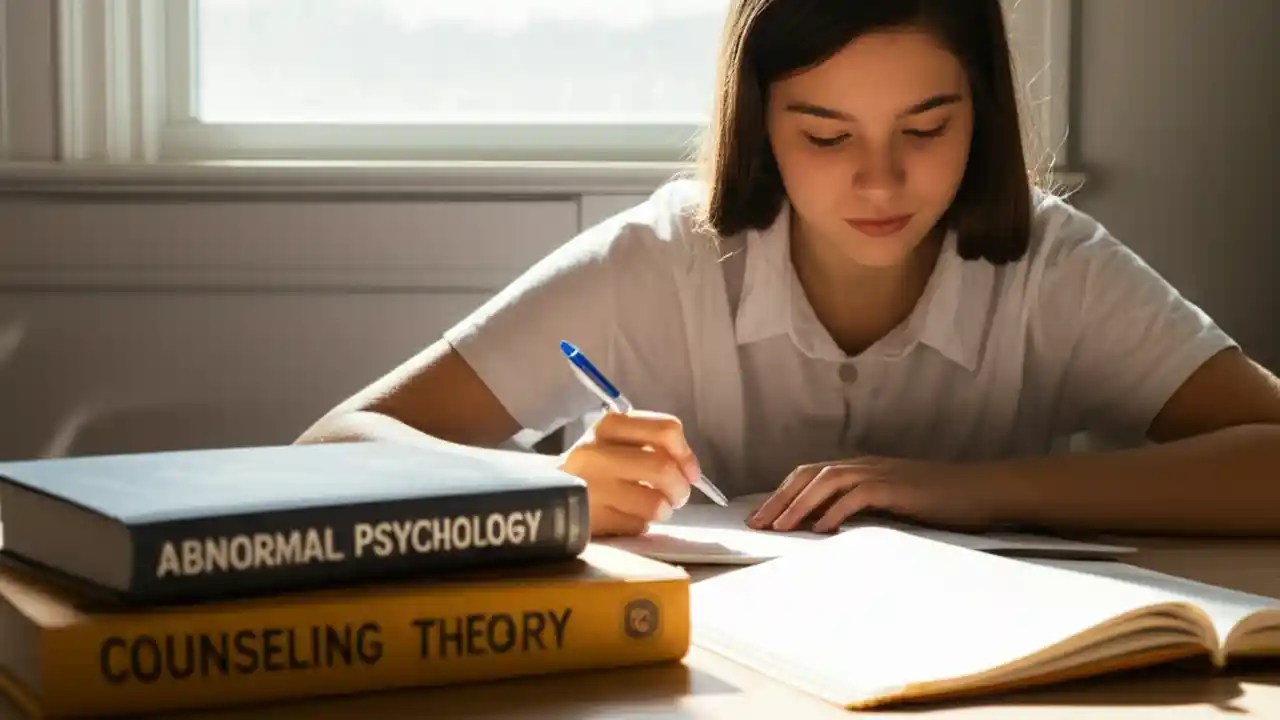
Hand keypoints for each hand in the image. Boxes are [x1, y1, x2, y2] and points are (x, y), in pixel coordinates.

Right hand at [558, 410, 701, 536]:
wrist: (543, 490)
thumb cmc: (593, 466)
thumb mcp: (614, 440)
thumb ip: (651, 445)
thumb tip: (690, 472)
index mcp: (608, 426)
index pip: (666, 430)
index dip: (686, 454)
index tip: (690, 472)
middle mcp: (596, 453)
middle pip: (663, 469)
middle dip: (680, 488)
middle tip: (677, 497)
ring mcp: (591, 488)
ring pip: (654, 503)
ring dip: (663, 510)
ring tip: (654, 509)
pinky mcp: (590, 518)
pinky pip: (637, 525)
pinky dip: (639, 524)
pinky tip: (626, 517)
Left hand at [746, 456, 1001, 532]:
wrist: (982, 491)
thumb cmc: (940, 502)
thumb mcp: (893, 504)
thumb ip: (862, 509)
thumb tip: (827, 526)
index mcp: (861, 469)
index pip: (810, 475)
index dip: (782, 494)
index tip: (760, 517)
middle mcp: (865, 466)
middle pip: (810, 475)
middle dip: (779, 499)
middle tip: (756, 524)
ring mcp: (881, 474)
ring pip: (828, 482)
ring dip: (800, 505)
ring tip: (780, 527)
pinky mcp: (897, 487)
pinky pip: (859, 495)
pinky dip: (836, 510)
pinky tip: (822, 528)